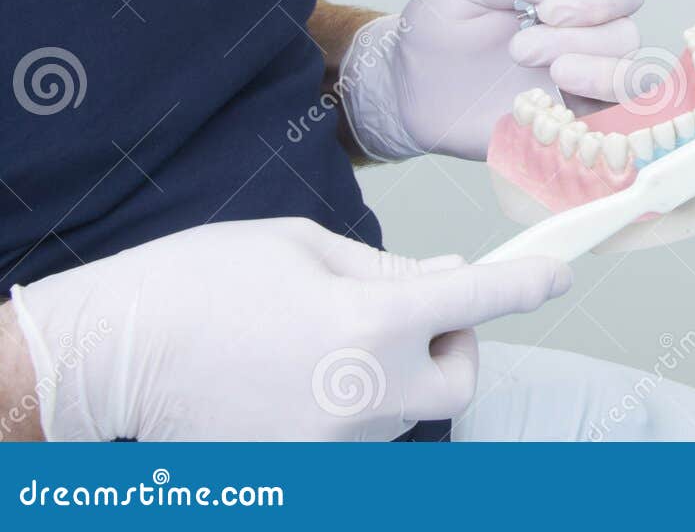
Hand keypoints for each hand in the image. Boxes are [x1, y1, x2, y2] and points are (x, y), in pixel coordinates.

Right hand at [6, 218, 570, 440]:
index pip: (479, 298)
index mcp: (372, 319)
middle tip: (409, 310)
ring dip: (396, 372)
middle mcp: (369, 389)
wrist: (112, 359)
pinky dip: (352, 404)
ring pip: (408, 407)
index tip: (561, 273)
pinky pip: (359, 434)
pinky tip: (298, 377)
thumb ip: (388, 267)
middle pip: (459, 376)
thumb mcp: (303, 245)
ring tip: (324, 340)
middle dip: (451, 342)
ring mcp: (338, 441)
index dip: (528, 283)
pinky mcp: (307, 472)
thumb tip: (446, 275)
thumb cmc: (202, 283)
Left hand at [342, 0, 643, 160]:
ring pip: (633, 78)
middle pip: (627, 33)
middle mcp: (586, 38)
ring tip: (553, 73)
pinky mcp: (572, 126)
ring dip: (600, 72)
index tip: (546, 8)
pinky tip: (558, 109)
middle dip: (579, 38)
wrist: (409, 90)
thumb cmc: (437, 31)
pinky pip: (616, 124)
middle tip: (520, 48)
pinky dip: (602, 115)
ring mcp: (583, 84)